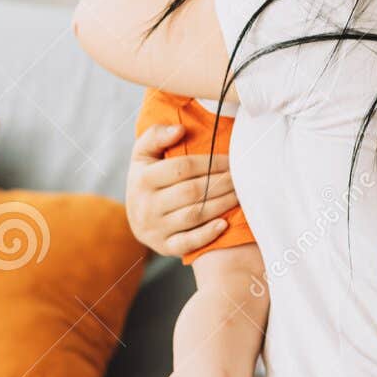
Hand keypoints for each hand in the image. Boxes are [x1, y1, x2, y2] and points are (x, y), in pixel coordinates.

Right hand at [126, 125, 238, 258]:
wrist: (135, 216)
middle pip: (191, 192)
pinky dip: (207, 235)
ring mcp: (155, 229)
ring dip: (221, 204)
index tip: (230, 160)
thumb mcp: (143, 154)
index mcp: (142, 179)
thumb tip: (179, 130)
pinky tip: (225, 224)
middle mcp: (146, 206)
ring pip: (193, 215)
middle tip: (240, 177)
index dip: (210, 162)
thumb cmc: (146, 178)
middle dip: (220, 183)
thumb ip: (157, 135)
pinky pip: (188, 243)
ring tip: (239, 195)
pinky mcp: (164, 247)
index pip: (182, 168)